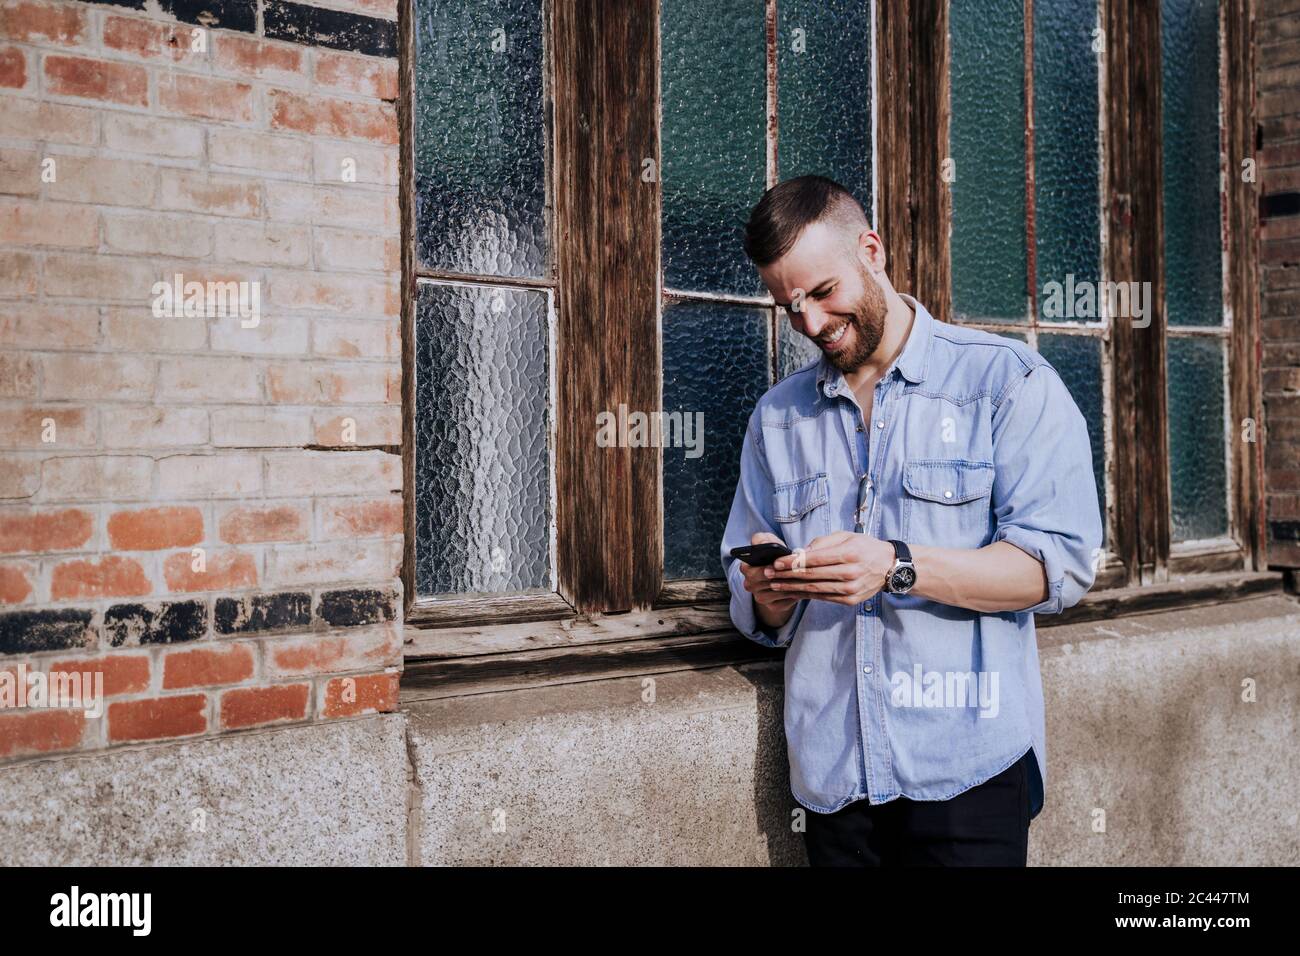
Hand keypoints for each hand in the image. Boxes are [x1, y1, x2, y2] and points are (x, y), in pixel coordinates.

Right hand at [738, 532, 800, 625]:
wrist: (779, 574)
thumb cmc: (774, 555)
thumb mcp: (767, 542)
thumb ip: (762, 539)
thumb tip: (763, 544)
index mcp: (745, 568)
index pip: (753, 568)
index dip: (768, 566)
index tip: (781, 562)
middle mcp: (749, 584)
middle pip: (768, 581)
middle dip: (783, 574)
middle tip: (797, 568)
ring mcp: (760, 597)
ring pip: (780, 590)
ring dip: (793, 583)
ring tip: (805, 575)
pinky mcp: (773, 606)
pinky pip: (787, 600)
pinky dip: (797, 592)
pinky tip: (805, 585)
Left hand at [762, 530, 895, 604]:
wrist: (890, 567)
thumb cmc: (865, 547)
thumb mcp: (846, 536)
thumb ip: (823, 542)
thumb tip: (800, 552)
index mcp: (848, 553)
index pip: (814, 559)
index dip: (792, 562)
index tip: (776, 562)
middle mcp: (850, 573)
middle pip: (811, 575)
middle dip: (786, 575)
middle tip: (769, 574)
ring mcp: (850, 589)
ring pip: (815, 589)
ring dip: (792, 587)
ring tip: (775, 584)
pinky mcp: (849, 600)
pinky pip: (823, 597)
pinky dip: (806, 594)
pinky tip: (793, 591)